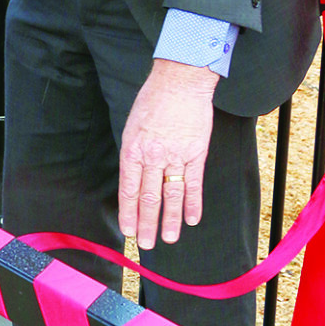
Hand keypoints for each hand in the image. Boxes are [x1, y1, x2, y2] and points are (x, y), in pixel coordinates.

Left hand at [117, 60, 217, 249]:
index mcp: (133, 150)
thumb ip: (133, 154)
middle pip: (149, 197)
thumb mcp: (132, 126)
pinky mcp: (195, 153)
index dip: (129, 213)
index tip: (129, 230)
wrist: (180, 81)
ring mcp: (175, 156)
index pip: (129, 190)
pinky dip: (192, 203)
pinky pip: (193, 183)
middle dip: (147, 223)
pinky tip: (191, 220)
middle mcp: (152, 156)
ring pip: (171, 195)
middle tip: (146, 244)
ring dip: (169, 220)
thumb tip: (134, 179)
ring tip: (167, 239)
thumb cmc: (152, 100)